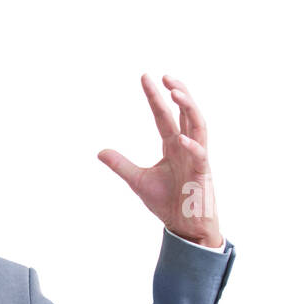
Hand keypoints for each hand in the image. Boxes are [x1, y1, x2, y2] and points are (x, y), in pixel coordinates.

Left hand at [97, 74, 222, 247]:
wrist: (185, 227)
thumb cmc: (168, 203)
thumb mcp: (138, 181)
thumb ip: (122, 165)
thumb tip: (100, 151)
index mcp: (173, 146)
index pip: (164, 116)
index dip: (156, 97)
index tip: (146, 77)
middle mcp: (188, 147)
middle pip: (185, 113)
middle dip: (177, 92)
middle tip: (164, 76)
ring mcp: (197, 159)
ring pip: (199, 126)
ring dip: (189, 108)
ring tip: (176, 92)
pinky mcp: (203, 175)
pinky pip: (201, 156)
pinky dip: (192, 146)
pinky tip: (182, 138)